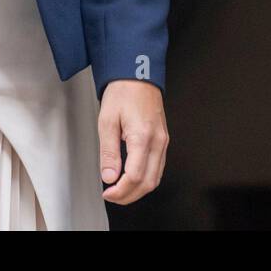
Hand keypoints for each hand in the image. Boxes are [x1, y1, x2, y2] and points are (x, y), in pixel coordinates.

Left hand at [98, 79, 168, 204]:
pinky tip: (132, 179)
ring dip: (138, 190)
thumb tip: (109, 176)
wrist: (137, 75)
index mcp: (142, 136)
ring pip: (156, 178)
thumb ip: (108, 152)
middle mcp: (157, 141)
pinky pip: (158, 167)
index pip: (135, 176)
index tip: (107, 192)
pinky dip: (146, 179)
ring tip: (120, 190)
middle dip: (129, 195)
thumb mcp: (107, 120)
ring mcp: (163, 141)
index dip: (120, 190)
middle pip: (149, 183)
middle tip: (112, 196)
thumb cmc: (123, 92)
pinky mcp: (163, 140)